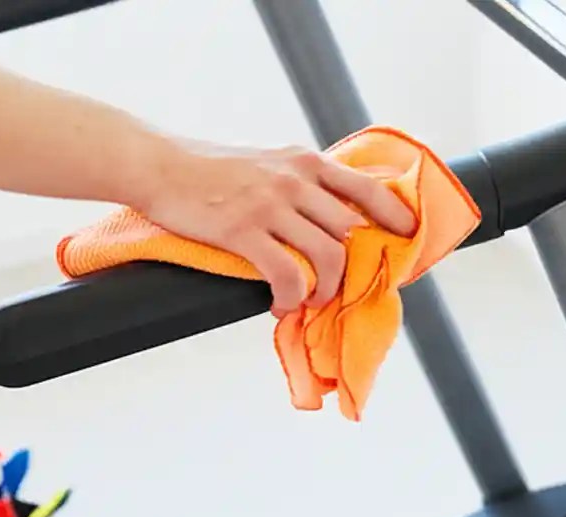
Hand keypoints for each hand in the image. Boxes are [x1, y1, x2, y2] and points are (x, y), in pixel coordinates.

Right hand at [137, 140, 416, 316]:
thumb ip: (298, 182)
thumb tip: (327, 214)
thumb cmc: (209, 168)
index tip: (406, 240)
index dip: (394, 218)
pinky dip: (291, 297)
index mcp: (305, 162)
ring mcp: (270, 204)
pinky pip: (287, 273)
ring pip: (328, 255)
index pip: (369, 189)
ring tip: (311, 301)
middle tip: (342, 289)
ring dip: (325, 289)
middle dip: (354, 267)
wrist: (159, 165)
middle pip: (351, 231)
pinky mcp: (243, 230)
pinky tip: (278, 305)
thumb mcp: (266, 161)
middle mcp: (295, 180)